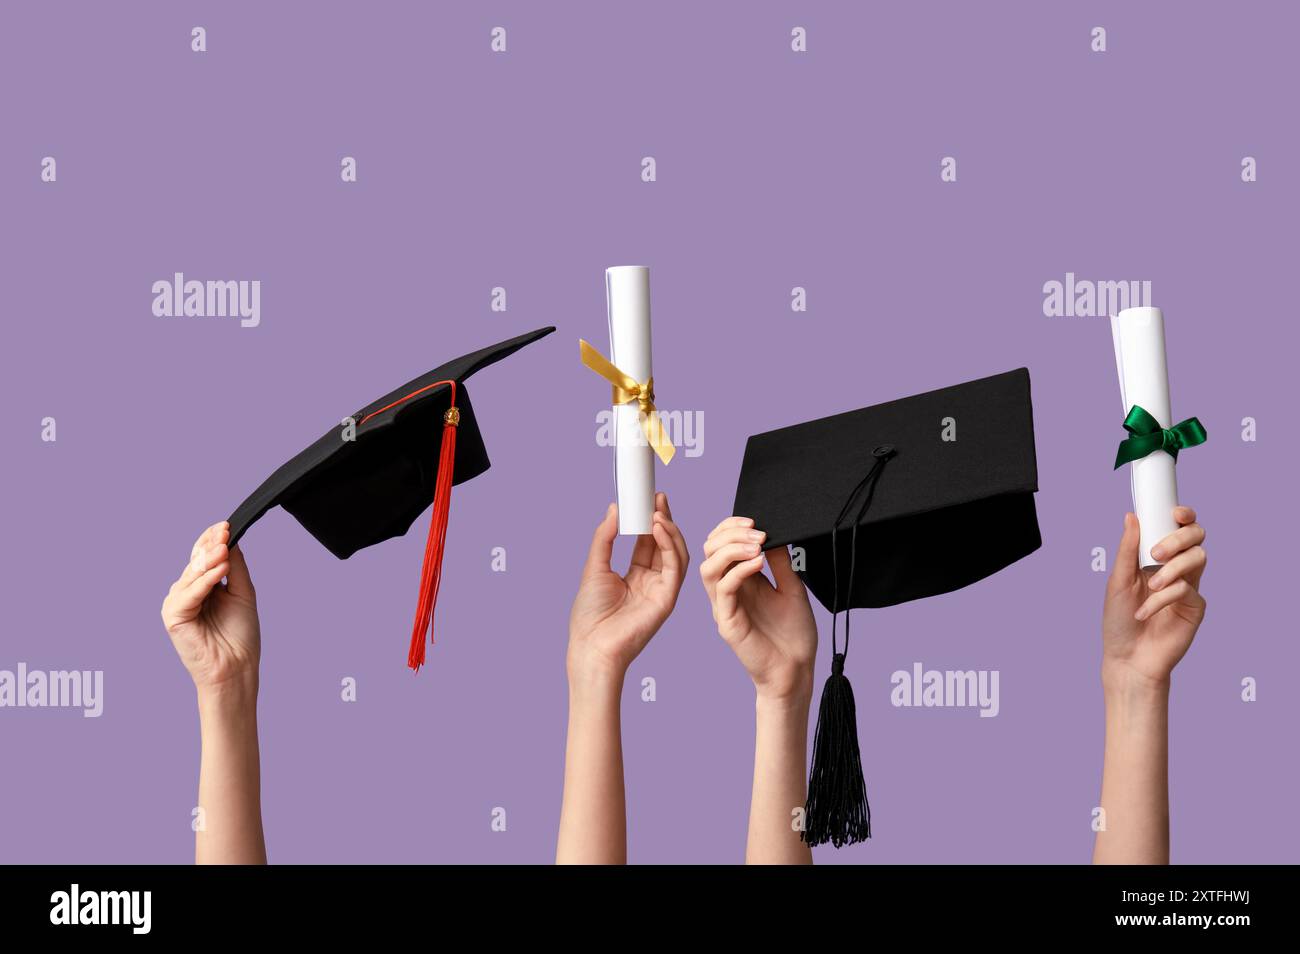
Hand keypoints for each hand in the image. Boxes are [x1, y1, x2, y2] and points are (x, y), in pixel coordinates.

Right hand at [161, 521, 260, 695]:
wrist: (236, 667)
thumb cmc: (240, 635)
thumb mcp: (242, 593)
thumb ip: (236, 568)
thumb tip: (232, 540)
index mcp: (201, 587)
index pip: (202, 556)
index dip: (212, 540)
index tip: (227, 524)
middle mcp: (186, 592)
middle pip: (196, 562)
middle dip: (211, 545)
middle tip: (225, 530)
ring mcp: (177, 604)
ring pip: (192, 574)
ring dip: (209, 560)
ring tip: (224, 547)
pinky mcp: (173, 617)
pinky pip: (190, 594)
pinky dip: (206, 581)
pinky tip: (222, 569)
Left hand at [567, 493, 688, 680]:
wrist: (592, 645)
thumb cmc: (590, 615)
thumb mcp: (595, 567)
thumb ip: (605, 537)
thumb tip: (614, 509)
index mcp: (635, 576)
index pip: (648, 542)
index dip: (650, 520)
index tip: (648, 499)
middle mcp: (651, 581)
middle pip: (665, 545)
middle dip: (664, 519)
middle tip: (657, 498)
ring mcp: (661, 590)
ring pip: (676, 553)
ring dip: (669, 530)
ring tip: (658, 511)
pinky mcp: (667, 599)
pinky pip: (675, 567)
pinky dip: (670, 545)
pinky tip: (659, 529)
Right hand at [700, 516, 816, 702]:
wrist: (796, 670)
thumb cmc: (794, 636)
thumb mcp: (791, 588)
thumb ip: (780, 563)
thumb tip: (775, 534)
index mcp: (741, 581)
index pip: (721, 545)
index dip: (731, 527)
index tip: (755, 520)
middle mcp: (728, 591)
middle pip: (709, 551)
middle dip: (730, 533)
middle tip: (758, 532)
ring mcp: (725, 607)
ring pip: (709, 568)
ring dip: (731, 549)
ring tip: (757, 545)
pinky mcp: (728, 622)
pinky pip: (723, 589)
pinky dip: (739, 570)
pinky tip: (759, 564)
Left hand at [1102, 506, 1206, 692]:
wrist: (1127, 657)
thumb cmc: (1119, 620)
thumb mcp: (1117, 580)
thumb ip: (1127, 549)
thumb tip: (1131, 516)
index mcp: (1157, 559)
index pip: (1178, 529)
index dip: (1183, 516)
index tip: (1177, 512)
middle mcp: (1177, 569)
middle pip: (1195, 538)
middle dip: (1178, 539)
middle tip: (1156, 554)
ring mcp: (1189, 587)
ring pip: (1198, 559)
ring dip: (1172, 569)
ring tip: (1151, 585)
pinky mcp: (1195, 607)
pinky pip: (1187, 590)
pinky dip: (1163, 598)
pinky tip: (1146, 612)